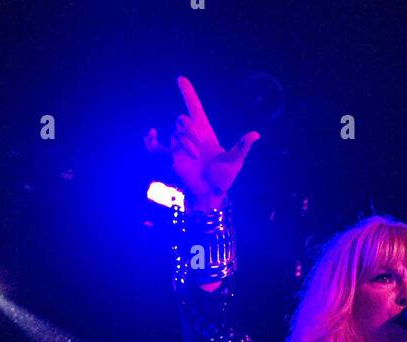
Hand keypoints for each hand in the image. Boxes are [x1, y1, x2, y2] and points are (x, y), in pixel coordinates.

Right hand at [144, 76, 259, 209]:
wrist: (210, 196)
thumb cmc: (223, 179)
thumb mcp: (235, 162)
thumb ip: (242, 147)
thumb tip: (256, 134)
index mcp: (204, 133)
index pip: (194, 108)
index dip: (188, 93)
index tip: (180, 79)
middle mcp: (190, 137)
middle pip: (181, 120)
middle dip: (188, 129)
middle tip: (198, 145)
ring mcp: (178, 147)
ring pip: (175, 134)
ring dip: (185, 144)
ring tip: (194, 157)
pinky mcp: (170, 159)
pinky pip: (155, 147)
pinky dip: (150, 141)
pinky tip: (152, 135)